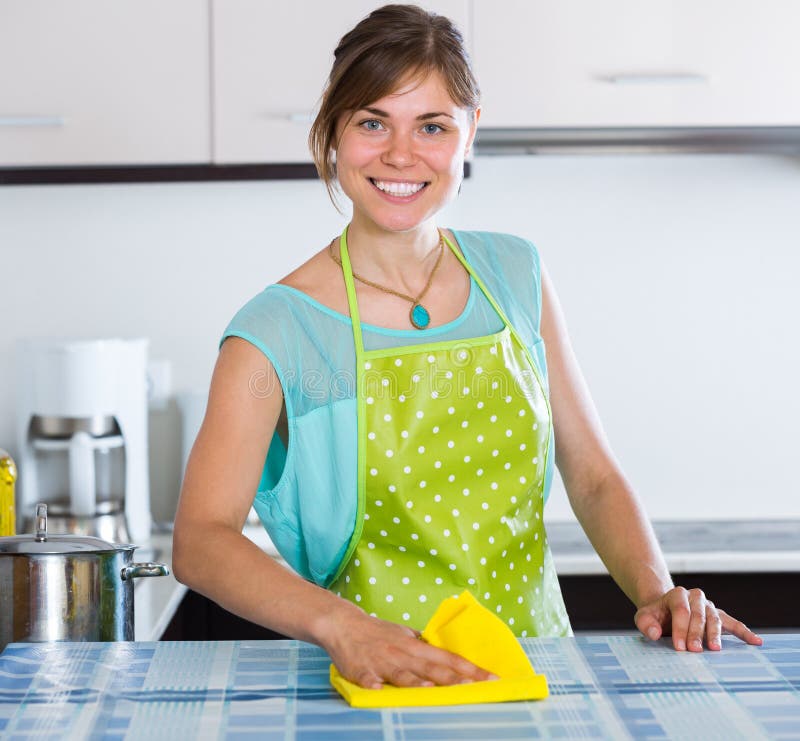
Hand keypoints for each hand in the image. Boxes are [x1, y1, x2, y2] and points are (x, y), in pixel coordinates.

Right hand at [320, 604, 495, 688]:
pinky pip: (366, 678)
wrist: (344, 624)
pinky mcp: (360, 669)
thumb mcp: (404, 635)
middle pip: (431, 667)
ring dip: (415, 680)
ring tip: (430, 688)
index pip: (448, 657)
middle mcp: (402, 653)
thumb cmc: (377, 632)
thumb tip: (445, 652)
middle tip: (475, 687)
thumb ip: (424, 646)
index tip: (492, 678)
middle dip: (454, 678)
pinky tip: (377, 689)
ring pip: (401, 673)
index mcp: (415, 646)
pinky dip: (372, 683)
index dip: (470, 668)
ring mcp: (382, 661)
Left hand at [634, 586, 762, 651]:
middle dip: (696, 633)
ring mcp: (709, 606)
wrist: (665, 612)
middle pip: (698, 615)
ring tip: (714, 649)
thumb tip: (654, 633)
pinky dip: (744, 632)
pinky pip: (733, 623)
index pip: (681, 610)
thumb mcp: (644, 617)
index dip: (680, 628)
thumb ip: (645, 624)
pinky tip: (755, 642)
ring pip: (714, 618)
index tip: (679, 647)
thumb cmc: (655, 617)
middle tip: (694, 651)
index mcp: (677, 594)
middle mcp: (695, 597)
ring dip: (715, 634)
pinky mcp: (719, 616)